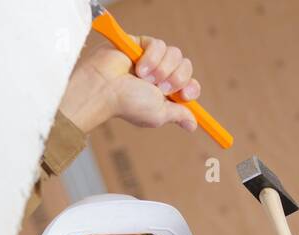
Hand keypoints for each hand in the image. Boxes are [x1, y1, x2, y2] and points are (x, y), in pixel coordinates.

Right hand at [58, 37, 200, 134]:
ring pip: (175, 54)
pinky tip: (138, 67)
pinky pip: (159, 45)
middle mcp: (161, 75)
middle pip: (186, 66)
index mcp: (166, 93)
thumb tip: (193, 125)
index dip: (191, 88)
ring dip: (162, 69)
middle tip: (159, 87)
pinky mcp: (142, 44)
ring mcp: (152, 58)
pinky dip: (151, 57)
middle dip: (175, 78)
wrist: (105, 88)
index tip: (183, 95)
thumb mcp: (158, 114)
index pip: (190, 84)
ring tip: (143, 78)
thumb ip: (178, 115)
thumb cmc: (128, 104)